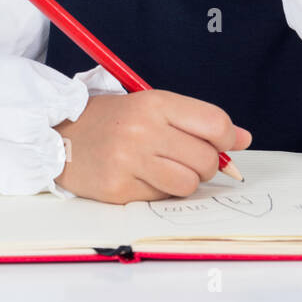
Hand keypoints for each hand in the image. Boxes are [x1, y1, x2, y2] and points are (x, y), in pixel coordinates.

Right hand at [52, 90, 251, 203]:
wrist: (58, 136)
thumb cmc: (110, 120)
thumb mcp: (151, 106)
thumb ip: (197, 120)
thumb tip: (243, 138)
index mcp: (154, 103)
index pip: (215, 124)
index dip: (226, 139)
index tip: (221, 144)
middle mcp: (143, 130)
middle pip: (206, 159)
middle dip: (207, 164)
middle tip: (187, 157)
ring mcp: (129, 162)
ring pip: (189, 184)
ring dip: (185, 181)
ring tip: (165, 169)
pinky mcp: (118, 189)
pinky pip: (162, 198)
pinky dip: (160, 192)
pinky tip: (142, 177)